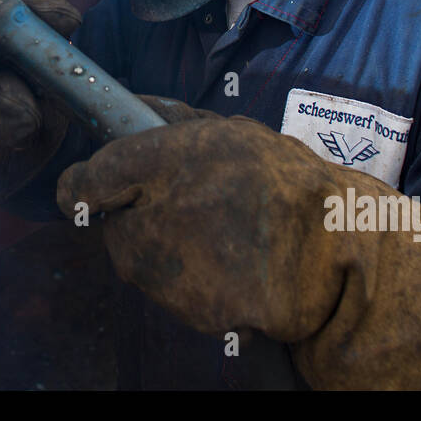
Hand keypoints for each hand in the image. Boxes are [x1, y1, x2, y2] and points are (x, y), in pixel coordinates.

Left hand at [55, 97, 420, 388]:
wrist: (336, 246)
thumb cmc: (284, 180)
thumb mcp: (226, 130)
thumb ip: (170, 120)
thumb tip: (132, 107)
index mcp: (156, 166)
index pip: (85, 183)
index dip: (86, 185)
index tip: (93, 187)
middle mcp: (149, 224)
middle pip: (118, 233)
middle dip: (144, 222)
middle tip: (196, 208)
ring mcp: (169, 276)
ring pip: (149, 268)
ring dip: (173, 255)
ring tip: (227, 236)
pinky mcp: (193, 313)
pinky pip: (183, 297)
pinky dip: (202, 287)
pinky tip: (237, 268)